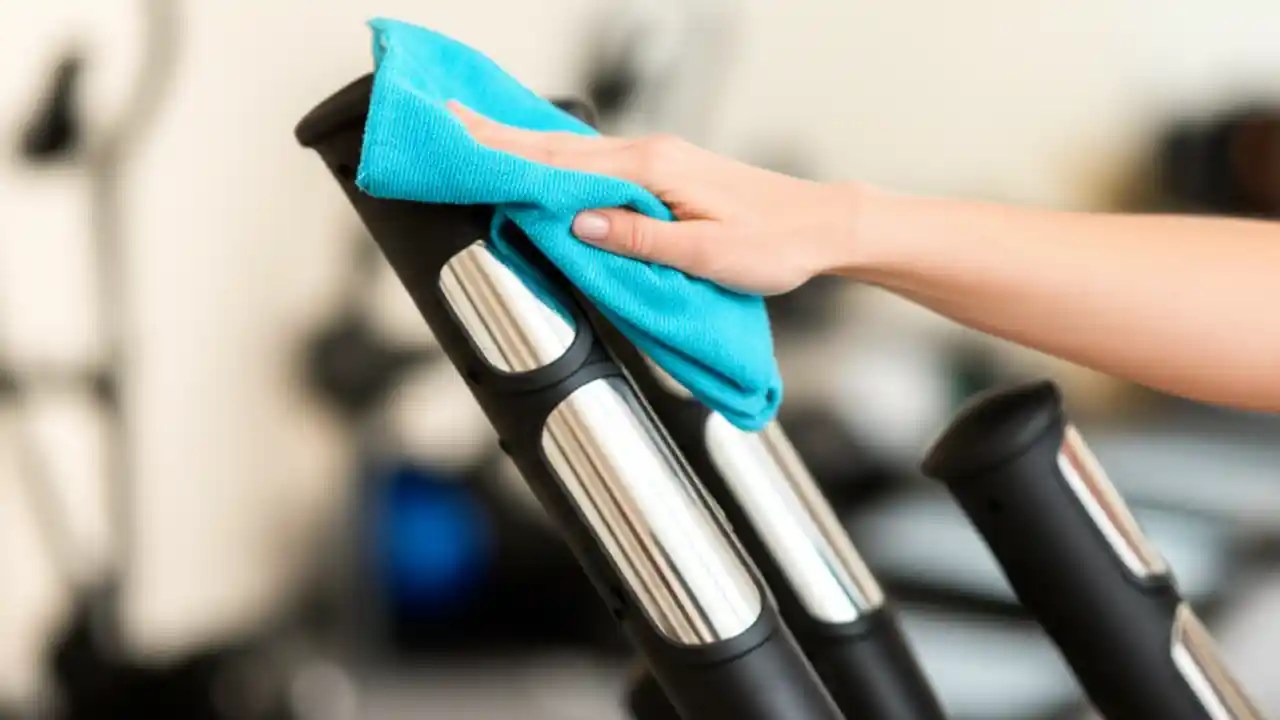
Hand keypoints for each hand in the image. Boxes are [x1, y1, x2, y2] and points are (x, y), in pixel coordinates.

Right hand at [449, 102, 860, 294]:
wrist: (821, 227)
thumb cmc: (774, 244)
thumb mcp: (706, 253)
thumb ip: (639, 237)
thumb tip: (576, 222)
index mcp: (653, 169)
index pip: (561, 162)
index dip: (504, 151)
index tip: (456, 134)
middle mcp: (650, 154)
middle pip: (557, 146)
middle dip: (498, 135)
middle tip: (443, 121)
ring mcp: (656, 160)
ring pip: (574, 153)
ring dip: (523, 146)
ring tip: (475, 138)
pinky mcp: (663, 173)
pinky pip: (596, 165)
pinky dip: (557, 161)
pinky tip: (541, 163)